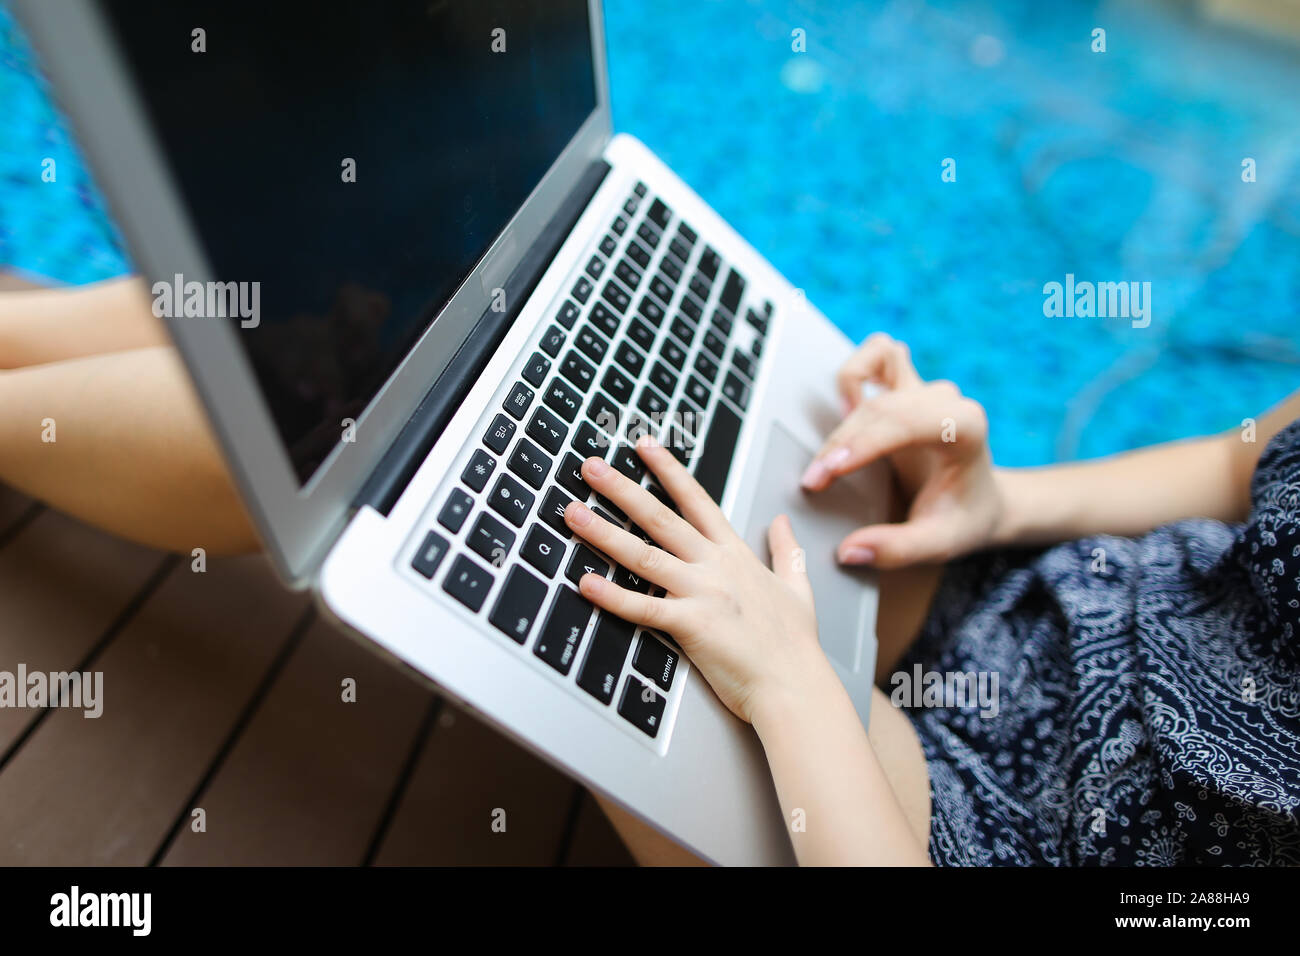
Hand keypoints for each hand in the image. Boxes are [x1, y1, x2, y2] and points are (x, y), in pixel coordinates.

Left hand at [563, 437, 838, 724]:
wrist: (796, 685)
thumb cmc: (796, 645)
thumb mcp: (798, 586)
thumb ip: (786, 550)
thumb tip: (782, 521)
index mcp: (735, 555)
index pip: (696, 501)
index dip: (668, 471)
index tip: (645, 446)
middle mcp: (715, 566)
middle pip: (660, 518)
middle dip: (623, 489)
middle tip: (591, 466)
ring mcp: (702, 593)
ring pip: (643, 554)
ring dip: (604, 533)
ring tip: (573, 513)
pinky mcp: (691, 625)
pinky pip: (643, 608)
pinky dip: (611, 596)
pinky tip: (584, 583)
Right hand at [800, 332, 1003, 568]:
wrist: (982, 500)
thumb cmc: (963, 517)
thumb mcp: (939, 543)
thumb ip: (898, 549)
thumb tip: (850, 550)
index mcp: (966, 427)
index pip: (907, 422)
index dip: (861, 445)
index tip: (827, 474)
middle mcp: (946, 400)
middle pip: (880, 406)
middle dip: (841, 442)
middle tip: (814, 481)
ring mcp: (926, 386)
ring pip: (875, 371)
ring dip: (847, 405)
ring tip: (833, 450)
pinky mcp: (909, 383)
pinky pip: (880, 352)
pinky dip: (858, 370)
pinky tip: (847, 406)